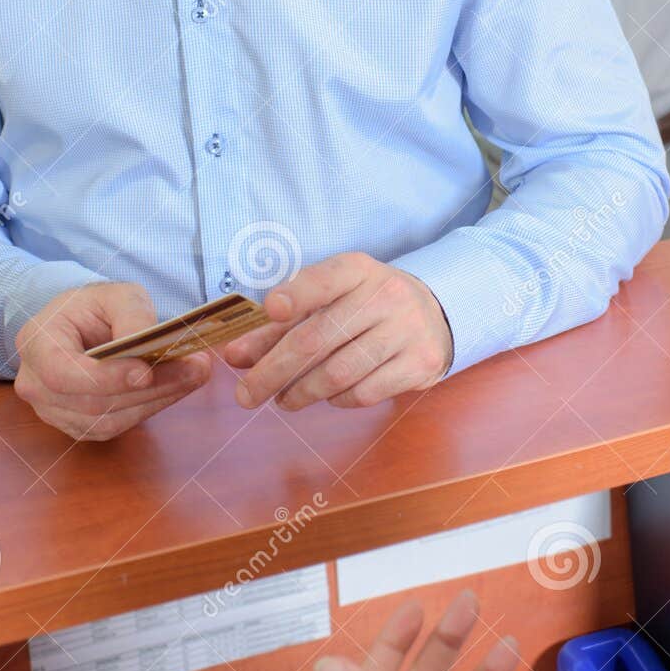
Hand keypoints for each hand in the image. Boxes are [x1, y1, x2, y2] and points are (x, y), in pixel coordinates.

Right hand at [13, 281, 211, 440]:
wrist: (81, 327)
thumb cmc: (93, 308)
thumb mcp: (116, 295)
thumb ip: (130, 316)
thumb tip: (145, 346)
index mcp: (36, 343)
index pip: (62, 373)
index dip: (104, 378)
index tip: (146, 373)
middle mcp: (36, 385)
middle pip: (92, 402)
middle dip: (149, 388)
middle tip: (196, 368)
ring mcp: (54, 411)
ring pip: (107, 420)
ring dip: (156, 400)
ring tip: (194, 375)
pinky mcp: (78, 427)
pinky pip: (115, 427)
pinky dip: (149, 408)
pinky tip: (175, 388)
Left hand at [223, 252, 453, 410]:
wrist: (435, 314)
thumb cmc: (366, 306)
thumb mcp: (329, 301)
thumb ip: (281, 326)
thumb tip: (234, 356)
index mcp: (357, 270)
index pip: (322, 280)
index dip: (296, 294)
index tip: (269, 308)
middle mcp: (385, 295)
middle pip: (317, 338)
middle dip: (273, 370)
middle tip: (245, 395)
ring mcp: (406, 330)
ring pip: (339, 372)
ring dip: (302, 392)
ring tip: (284, 399)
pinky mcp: (419, 363)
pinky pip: (364, 393)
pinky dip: (337, 400)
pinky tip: (327, 396)